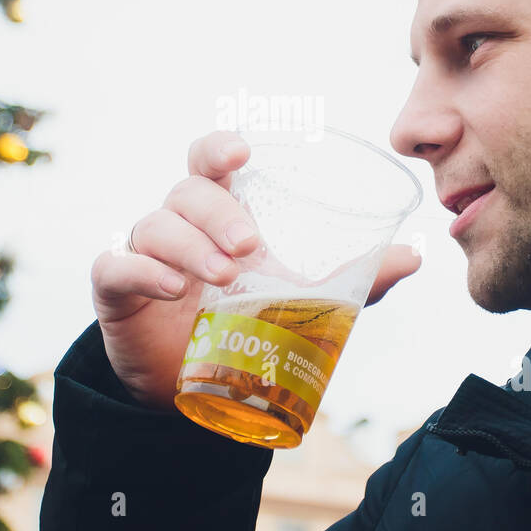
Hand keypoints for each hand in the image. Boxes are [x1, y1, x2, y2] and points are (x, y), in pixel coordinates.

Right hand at [89, 130, 420, 408]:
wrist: (195, 384)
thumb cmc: (247, 321)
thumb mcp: (304, 302)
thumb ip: (356, 281)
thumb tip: (414, 257)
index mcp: (220, 210)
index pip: (210, 159)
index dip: (218, 146)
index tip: (240, 154)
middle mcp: (179, 223)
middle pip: (187, 190)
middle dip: (218, 211)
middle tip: (249, 248)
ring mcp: (145, 253)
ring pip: (156, 225)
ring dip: (191, 246)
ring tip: (223, 278)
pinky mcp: (116, 290)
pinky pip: (116, 265)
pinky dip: (144, 271)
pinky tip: (173, 290)